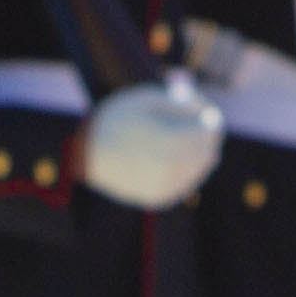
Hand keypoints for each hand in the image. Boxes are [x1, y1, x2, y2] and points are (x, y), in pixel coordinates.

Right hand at [81, 75, 229, 205]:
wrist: (85, 153)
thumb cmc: (118, 118)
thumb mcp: (150, 98)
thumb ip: (183, 103)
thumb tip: (210, 114)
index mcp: (173, 141)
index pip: (210, 130)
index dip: (207, 115)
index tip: (197, 106)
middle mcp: (174, 169)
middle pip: (209, 151)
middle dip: (204, 135)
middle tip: (190, 120)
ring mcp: (168, 187)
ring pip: (200, 168)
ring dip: (195, 150)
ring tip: (168, 136)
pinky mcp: (160, 198)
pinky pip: (186, 180)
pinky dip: (183, 167)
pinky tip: (163, 155)